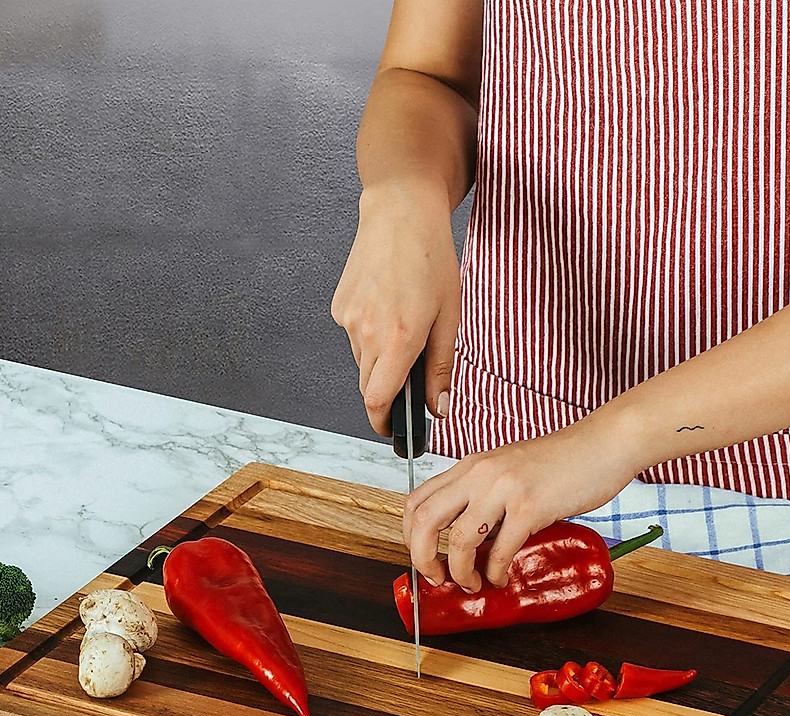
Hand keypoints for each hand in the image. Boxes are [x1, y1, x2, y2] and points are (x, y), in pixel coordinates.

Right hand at [330, 183, 461, 434]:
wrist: (399, 211)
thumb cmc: (430, 259)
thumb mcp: (449, 317)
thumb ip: (441, 368)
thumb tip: (439, 409)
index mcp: (398, 340)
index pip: (378, 402)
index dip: (385, 423)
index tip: (395, 431)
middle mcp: (366, 333)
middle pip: (370, 386)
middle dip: (389, 391)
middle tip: (413, 374)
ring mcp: (348, 319)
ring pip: (363, 361)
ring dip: (381, 359)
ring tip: (405, 325)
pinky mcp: (339, 306)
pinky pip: (354, 336)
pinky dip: (371, 335)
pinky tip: (388, 307)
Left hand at [402, 410, 638, 590]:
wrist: (603, 444)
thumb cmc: (562, 462)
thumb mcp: (508, 471)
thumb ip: (484, 498)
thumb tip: (470, 541)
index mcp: (470, 467)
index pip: (416, 501)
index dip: (410, 537)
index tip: (424, 558)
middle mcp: (479, 474)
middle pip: (424, 520)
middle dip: (422, 559)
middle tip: (437, 578)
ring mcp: (504, 489)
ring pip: (459, 540)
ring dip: (460, 572)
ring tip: (473, 583)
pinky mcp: (531, 506)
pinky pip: (500, 550)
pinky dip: (496, 572)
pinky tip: (501, 577)